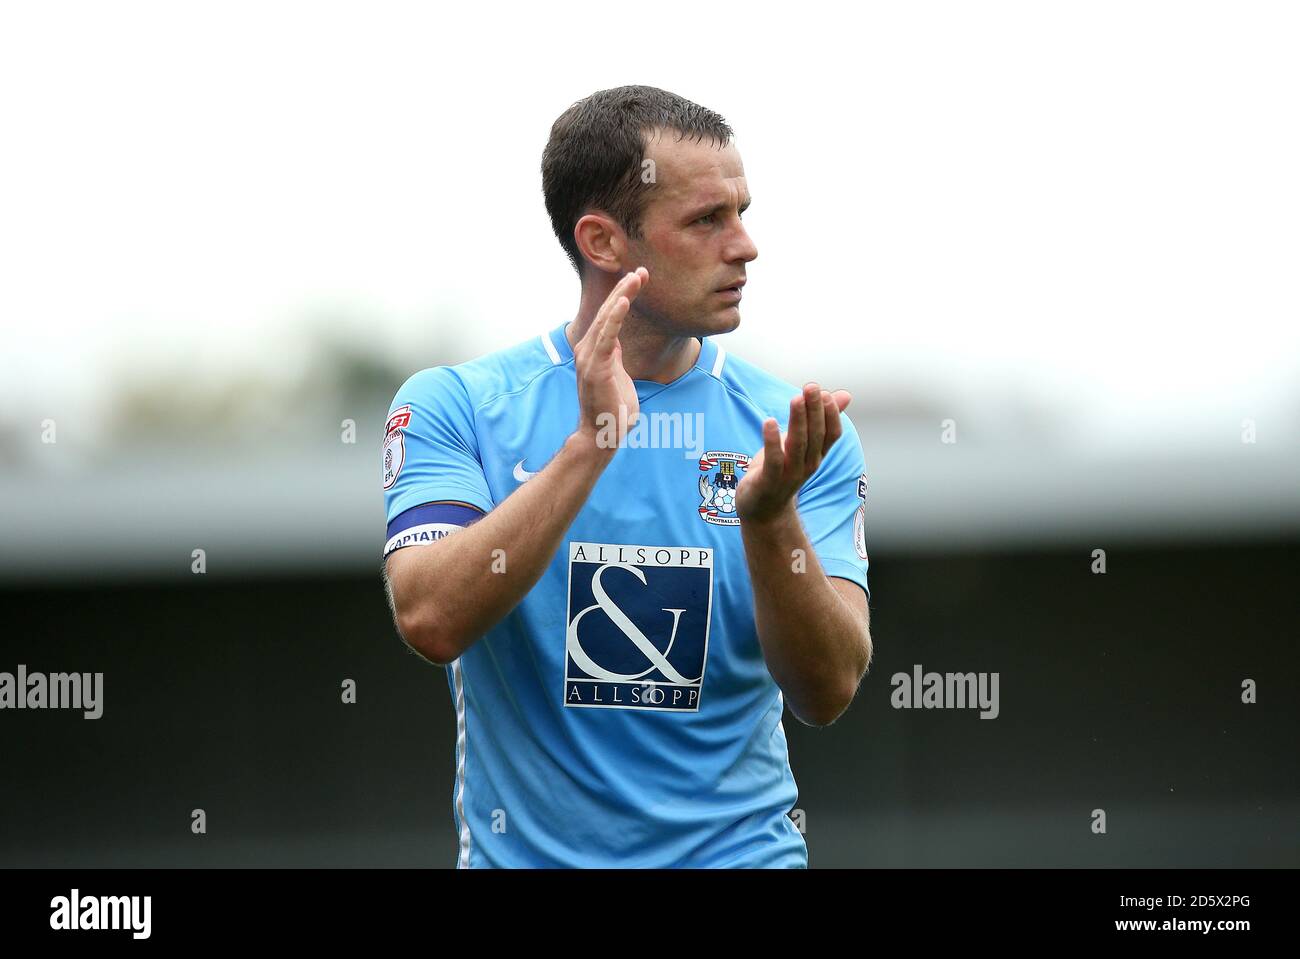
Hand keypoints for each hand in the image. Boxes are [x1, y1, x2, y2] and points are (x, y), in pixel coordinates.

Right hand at [574, 268, 647, 452]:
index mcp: (594, 350)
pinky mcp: (596, 366)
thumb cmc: (612, 409)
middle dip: (624, 289)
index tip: (639, 279)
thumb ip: (614, 357)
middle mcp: (587, 349)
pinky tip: (624, 300)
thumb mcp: (616, 375)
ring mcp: (589, 357)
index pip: (610, 316)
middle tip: (642, 271)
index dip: (623, 295)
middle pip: (608, 311)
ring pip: (607, 318)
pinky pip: (607, 336)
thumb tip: (615, 343)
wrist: (602, 435)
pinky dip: (615, 317)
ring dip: (622, 295)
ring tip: (636, 277)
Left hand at [737, 382, 851, 524]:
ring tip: (796, 398)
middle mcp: (808, 465)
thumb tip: (846, 395)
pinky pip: (774, 460)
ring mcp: (790, 474)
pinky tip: (769, 421)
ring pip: (798, 445)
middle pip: (816, 435)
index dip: (830, 414)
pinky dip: (772, 441)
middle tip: (811, 387)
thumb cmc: (782, 470)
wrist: (764, 510)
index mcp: (817, 455)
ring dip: (798, 420)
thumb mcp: (802, 442)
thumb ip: (821, 419)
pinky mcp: (769, 481)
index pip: (831, 434)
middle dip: (815, 410)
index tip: (825, 393)